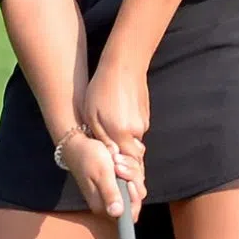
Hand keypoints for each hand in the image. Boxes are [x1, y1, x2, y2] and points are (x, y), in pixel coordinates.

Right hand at [59, 133, 137, 218]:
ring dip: (130, 168)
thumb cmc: (88, 158)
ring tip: (115, 159)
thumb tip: (117, 213)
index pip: (129, 215)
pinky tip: (116, 158)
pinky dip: (129, 165)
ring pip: (136, 184)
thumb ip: (110, 194)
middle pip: (137, 196)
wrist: (79, 146)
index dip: (134, 199)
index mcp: (104, 206)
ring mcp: (115, 191)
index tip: (129, 183)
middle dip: (132, 178)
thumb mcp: (102, 174)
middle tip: (117, 166)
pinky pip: (132, 176)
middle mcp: (110, 202)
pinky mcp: (118, 182)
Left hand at [79, 55, 149, 179]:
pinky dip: (127, 132)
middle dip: (125, 161)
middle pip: (134, 155)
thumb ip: (103, 140)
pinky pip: (136, 130)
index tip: (115, 173)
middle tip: (113, 163)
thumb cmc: (102, 89)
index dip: (123, 171)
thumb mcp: (93, 116)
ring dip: (124, 145)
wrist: (123, 65)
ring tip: (110, 139)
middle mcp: (137, 130)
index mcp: (123, 132)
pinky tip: (116, 122)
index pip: (129, 163)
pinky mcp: (144, 114)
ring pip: (134, 142)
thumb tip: (111, 158)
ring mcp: (143, 121)